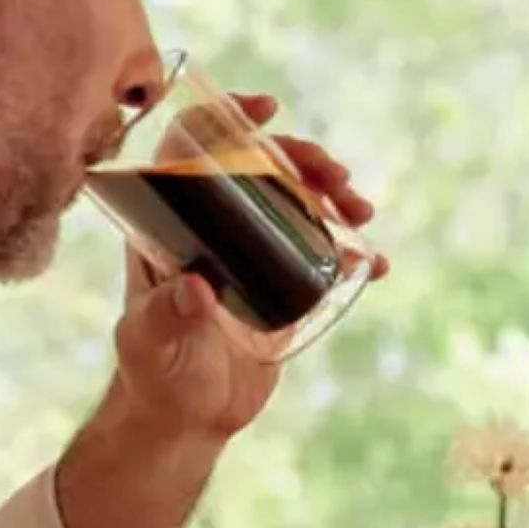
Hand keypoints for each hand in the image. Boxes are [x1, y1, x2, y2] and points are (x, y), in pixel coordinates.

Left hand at [111, 92, 384, 441]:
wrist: (189, 417)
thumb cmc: (155, 374)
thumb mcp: (152, 342)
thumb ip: (167, 315)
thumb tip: (196, 286)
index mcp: (173, 225)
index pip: (191, 149)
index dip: (226, 118)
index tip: (267, 110)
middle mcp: (215, 229)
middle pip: (260, 168)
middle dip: (303, 159)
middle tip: (337, 178)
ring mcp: (254, 255)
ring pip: (297, 203)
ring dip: (335, 197)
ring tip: (362, 213)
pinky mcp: (286, 286)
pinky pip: (325, 257)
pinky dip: (355, 254)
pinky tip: (376, 264)